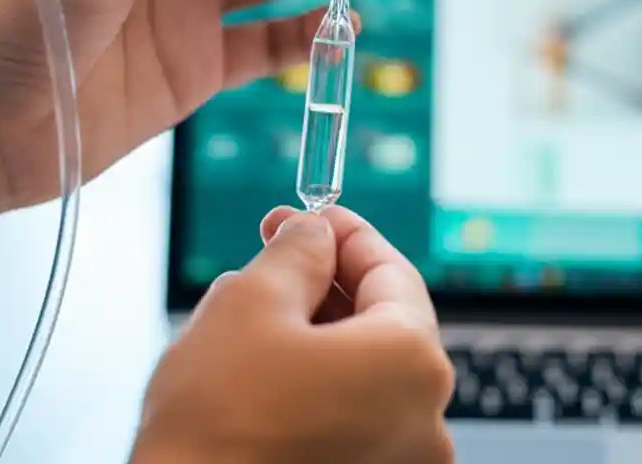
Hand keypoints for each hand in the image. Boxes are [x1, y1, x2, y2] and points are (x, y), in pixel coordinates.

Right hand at [133, 206, 454, 463]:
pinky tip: (260, 371)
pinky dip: (316, 387)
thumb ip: (297, 253)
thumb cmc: (215, 425)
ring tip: (250, 313)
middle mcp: (426, 421)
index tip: (309, 216)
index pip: (392, 271)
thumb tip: (315, 235)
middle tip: (274, 253)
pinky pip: (351, 418)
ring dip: (315, 334)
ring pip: (362, 373)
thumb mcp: (249, 303)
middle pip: (382, 324)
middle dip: (325, 284)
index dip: (345, 234)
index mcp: (413, 363)